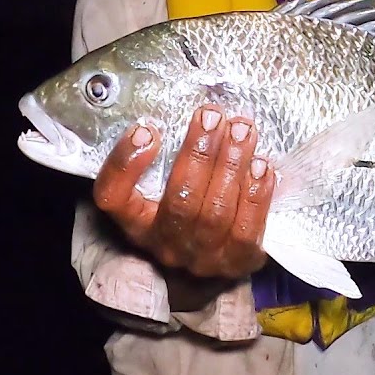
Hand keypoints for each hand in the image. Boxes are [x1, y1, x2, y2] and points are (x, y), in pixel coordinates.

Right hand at [92, 104, 275, 279]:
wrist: (215, 257)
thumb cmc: (188, 203)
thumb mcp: (165, 184)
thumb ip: (167, 154)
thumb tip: (191, 110)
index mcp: (136, 222)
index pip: (113, 199)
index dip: (124, 166)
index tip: (147, 130)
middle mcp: (165, 243)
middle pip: (180, 201)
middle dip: (198, 153)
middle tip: (213, 116)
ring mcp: (201, 257)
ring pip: (215, 213)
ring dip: (231, 166)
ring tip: (242, 131)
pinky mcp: (236, 263)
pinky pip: (246, 230)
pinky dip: (255, 195)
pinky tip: (261, 166)